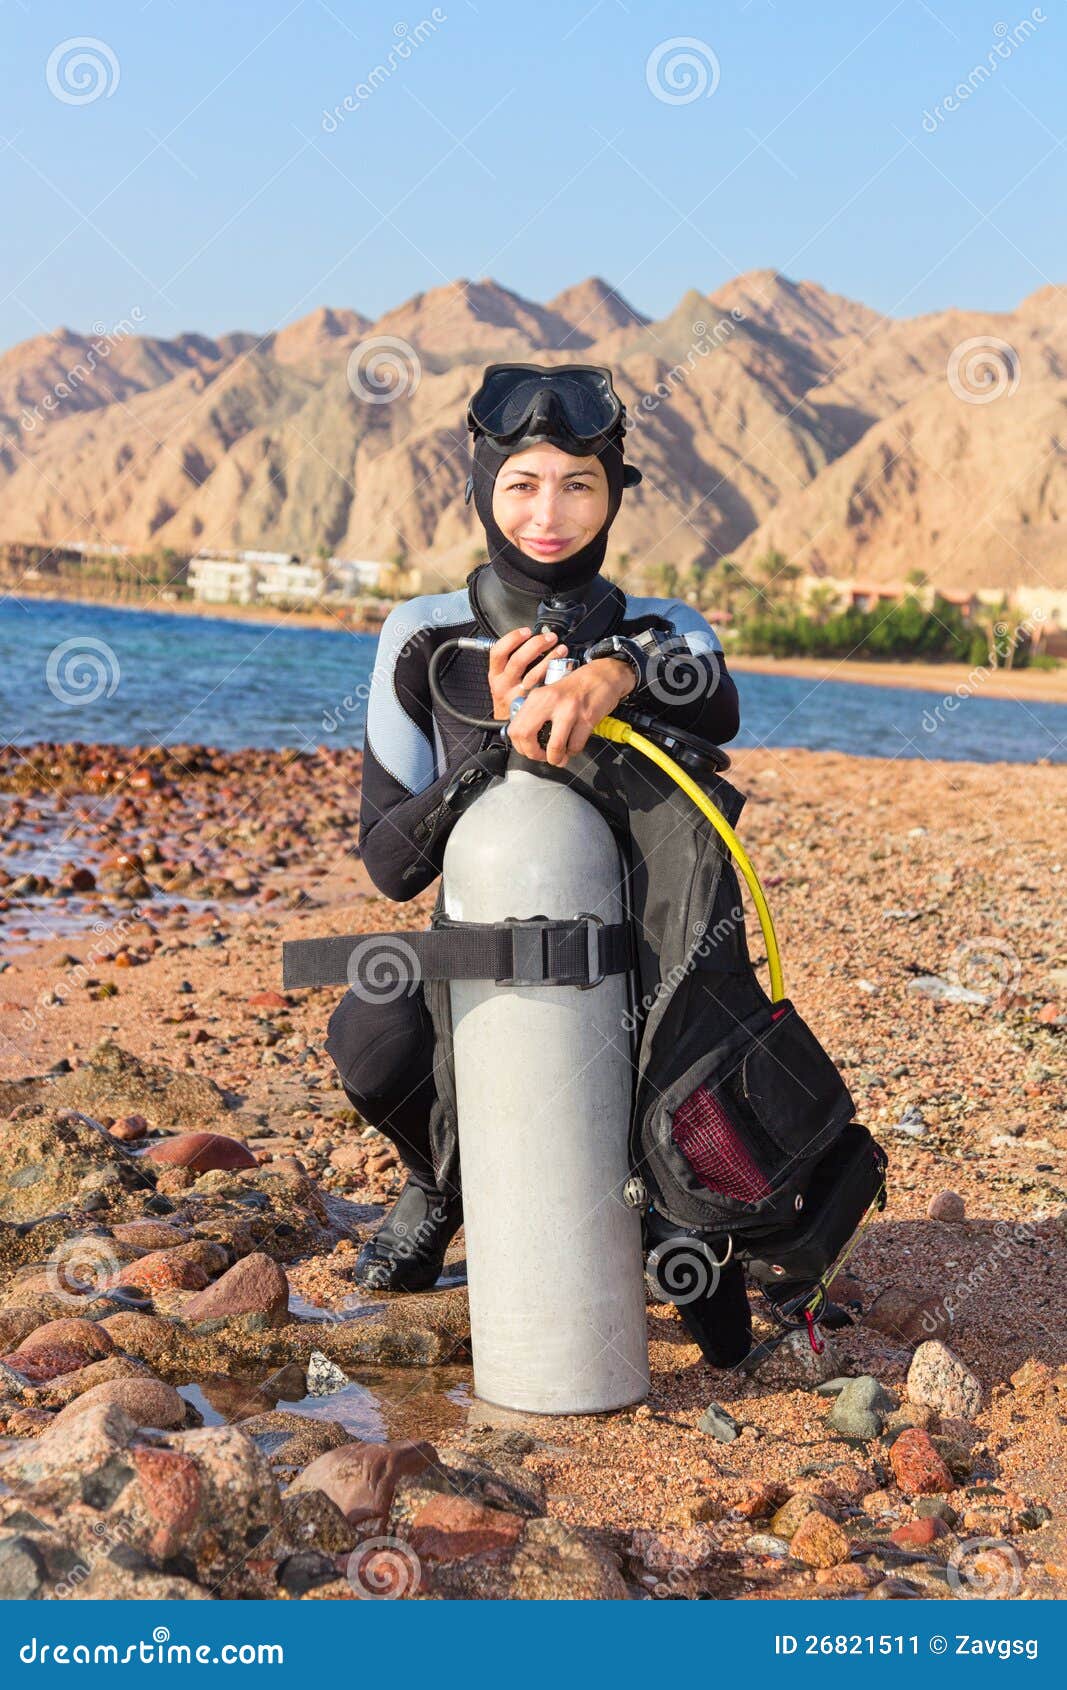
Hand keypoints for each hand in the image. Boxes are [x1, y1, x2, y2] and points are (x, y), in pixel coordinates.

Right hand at [487, 626, 568, 720]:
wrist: (510, 725)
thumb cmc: (509, 698)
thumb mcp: (501, 679)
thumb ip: (511, 660)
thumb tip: (532, 639)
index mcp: (495, 674)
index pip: (498, 651)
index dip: (512, 638)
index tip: (526, 631)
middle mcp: (503, 685)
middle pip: (518, 660)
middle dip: (536, 644)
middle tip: (550, 637)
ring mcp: (516, 697)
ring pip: (533, 674)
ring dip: (550, 658)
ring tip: (561, 649)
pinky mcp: (529, 706)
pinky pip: (543, 689)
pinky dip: (554, 676)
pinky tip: (563, 668)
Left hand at [508, 658, 635, 766]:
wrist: (603, 675)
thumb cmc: (576, 688)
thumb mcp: (549, 695)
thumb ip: (536, 714)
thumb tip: (527, 741)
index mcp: (537, 696)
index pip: (515, 728)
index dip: (521, 747)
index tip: (529, 751)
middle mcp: (550, 701)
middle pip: (526, 736)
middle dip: (534, 754)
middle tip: (542, 757)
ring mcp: (569, 709)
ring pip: (554, 746)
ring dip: (556, 758)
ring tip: (559, 758)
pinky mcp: (587, 717)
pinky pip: (575, 745)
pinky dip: (573, 752)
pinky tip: (573, 747)